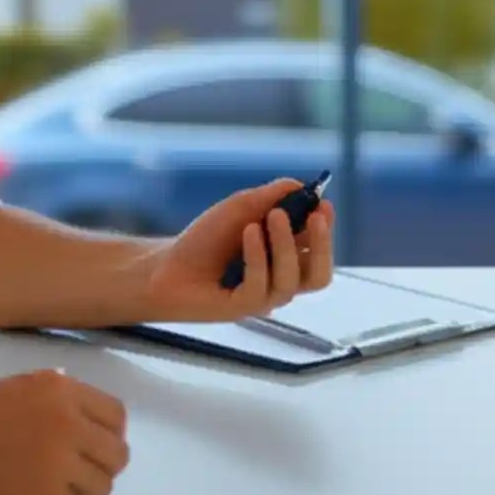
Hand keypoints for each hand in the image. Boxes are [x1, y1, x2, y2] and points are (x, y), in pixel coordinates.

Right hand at [0, 370, 128, 494]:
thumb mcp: (5, 391)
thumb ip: (48, 399)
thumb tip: (80, 415)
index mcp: (57, 388)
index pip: (114, 415)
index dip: (106, 435)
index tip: (93, 447)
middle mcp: (67, 421)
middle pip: (117, 453)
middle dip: (100, 466)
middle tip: (75, 474)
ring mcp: (61, 461)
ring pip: (102, 484)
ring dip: (81, 490)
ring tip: (49, 488)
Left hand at [143, 178, 335, 321]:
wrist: (167, 265)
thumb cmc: (207, 240)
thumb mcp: (242, 208)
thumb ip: (273, 197)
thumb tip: (304, 187)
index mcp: (285, 260)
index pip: (318, 251)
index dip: (326, 230)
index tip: (323, 205)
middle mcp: (279, 281)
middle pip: (319, 274)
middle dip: (322, 244)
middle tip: (314, 216)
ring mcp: (263, 298)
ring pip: (292, 279)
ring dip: (285, 243)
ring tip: (272, 216)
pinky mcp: (243, 308)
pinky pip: (261, 285)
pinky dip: (257, 255)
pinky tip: (247, 232)